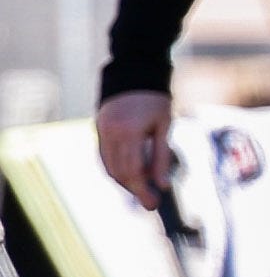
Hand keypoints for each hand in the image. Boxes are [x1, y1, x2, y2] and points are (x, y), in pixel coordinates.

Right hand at [96, 91, 174, 208]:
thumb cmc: (155, 100)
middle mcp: (111, 133)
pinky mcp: (98, 129)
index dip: (143, 190)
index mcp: (129, 132)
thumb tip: (162, 186)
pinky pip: (104, 157)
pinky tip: (130, 176)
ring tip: (143, 190)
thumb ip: (161, 157)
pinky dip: (116, 170)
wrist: (134, 73)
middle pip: (119, 172)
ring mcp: (101, 131)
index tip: (154, 204)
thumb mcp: (164, 127)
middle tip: (151, 203)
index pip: (133, 171)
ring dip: (125, 182)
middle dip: (135, 190)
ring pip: (109, 167)